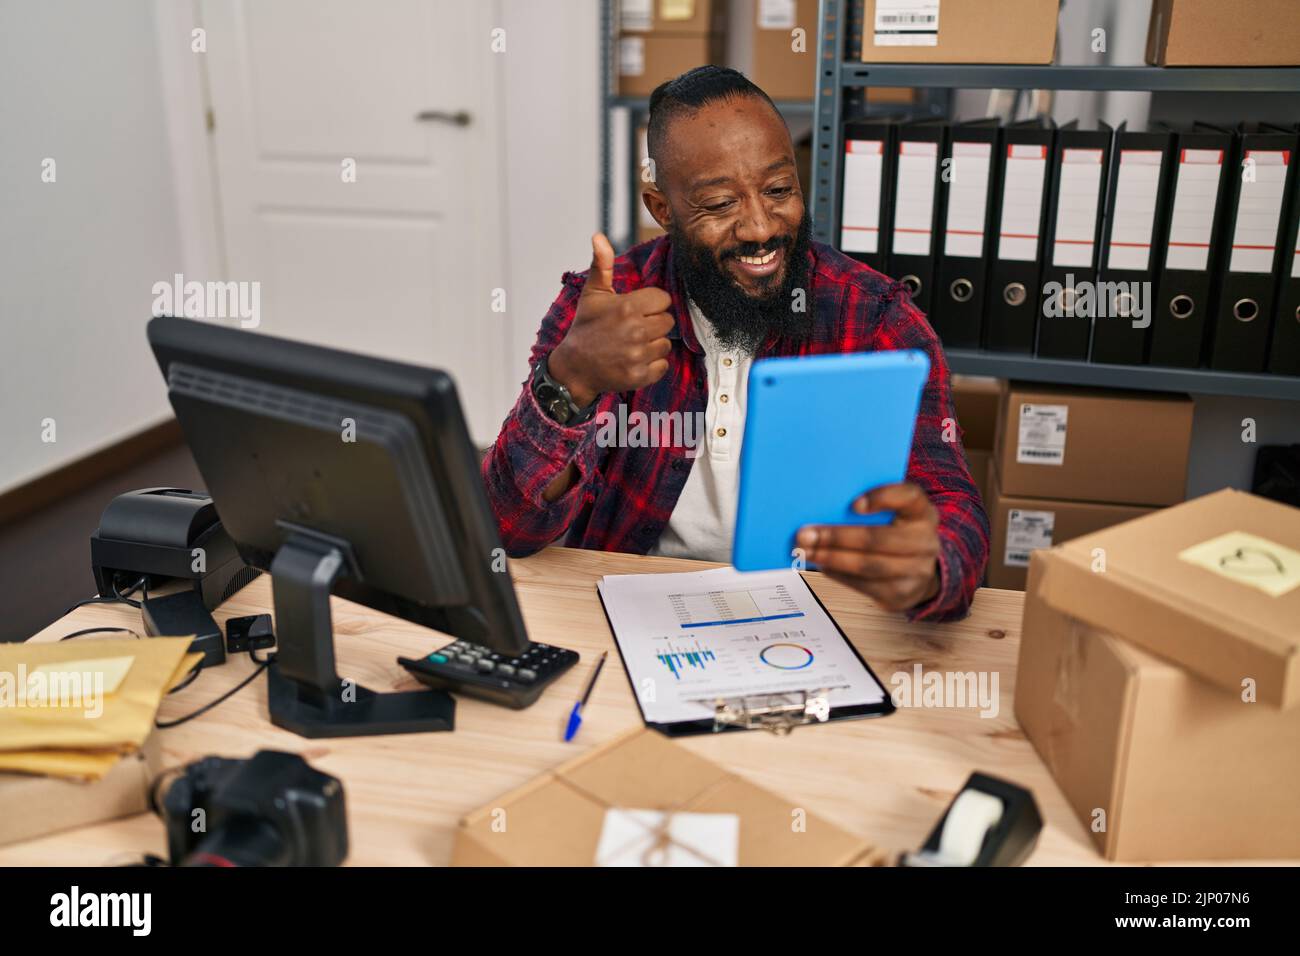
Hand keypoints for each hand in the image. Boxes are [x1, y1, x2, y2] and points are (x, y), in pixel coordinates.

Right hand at [547, 233, 674, 406]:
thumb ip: (602, 265)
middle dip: (653, 323)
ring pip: (666, 344)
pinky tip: (635, 360)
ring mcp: (638, 355)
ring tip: (632, 344)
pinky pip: (662, 365)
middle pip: (668, 321)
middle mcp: (635, 331)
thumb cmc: (585, 327)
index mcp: (627, 307)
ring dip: (653, 344)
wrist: (574, 367)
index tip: (636, 310)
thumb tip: (598, 236)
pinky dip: (652, 365)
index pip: (663, 299)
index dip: (652, 304)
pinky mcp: (640, 376)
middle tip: (634, 328)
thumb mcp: (592, 294)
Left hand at [796, 482, 941, 612]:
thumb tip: (822, 506)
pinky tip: (822, 565)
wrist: (919, 572)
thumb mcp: (893, 515)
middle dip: (837, 537)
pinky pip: (864, 586)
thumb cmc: (896, 533)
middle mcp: (925, 542)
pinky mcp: (901, 594)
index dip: (882, 498)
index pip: (909, 497)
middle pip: (878, 538)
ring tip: (806, 551)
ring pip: (868, 565)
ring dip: (831, 558)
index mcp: (922, 512)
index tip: (853, 504)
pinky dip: (838, 574)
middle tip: (805, 534)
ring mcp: (917, 571)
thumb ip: (868, 507)